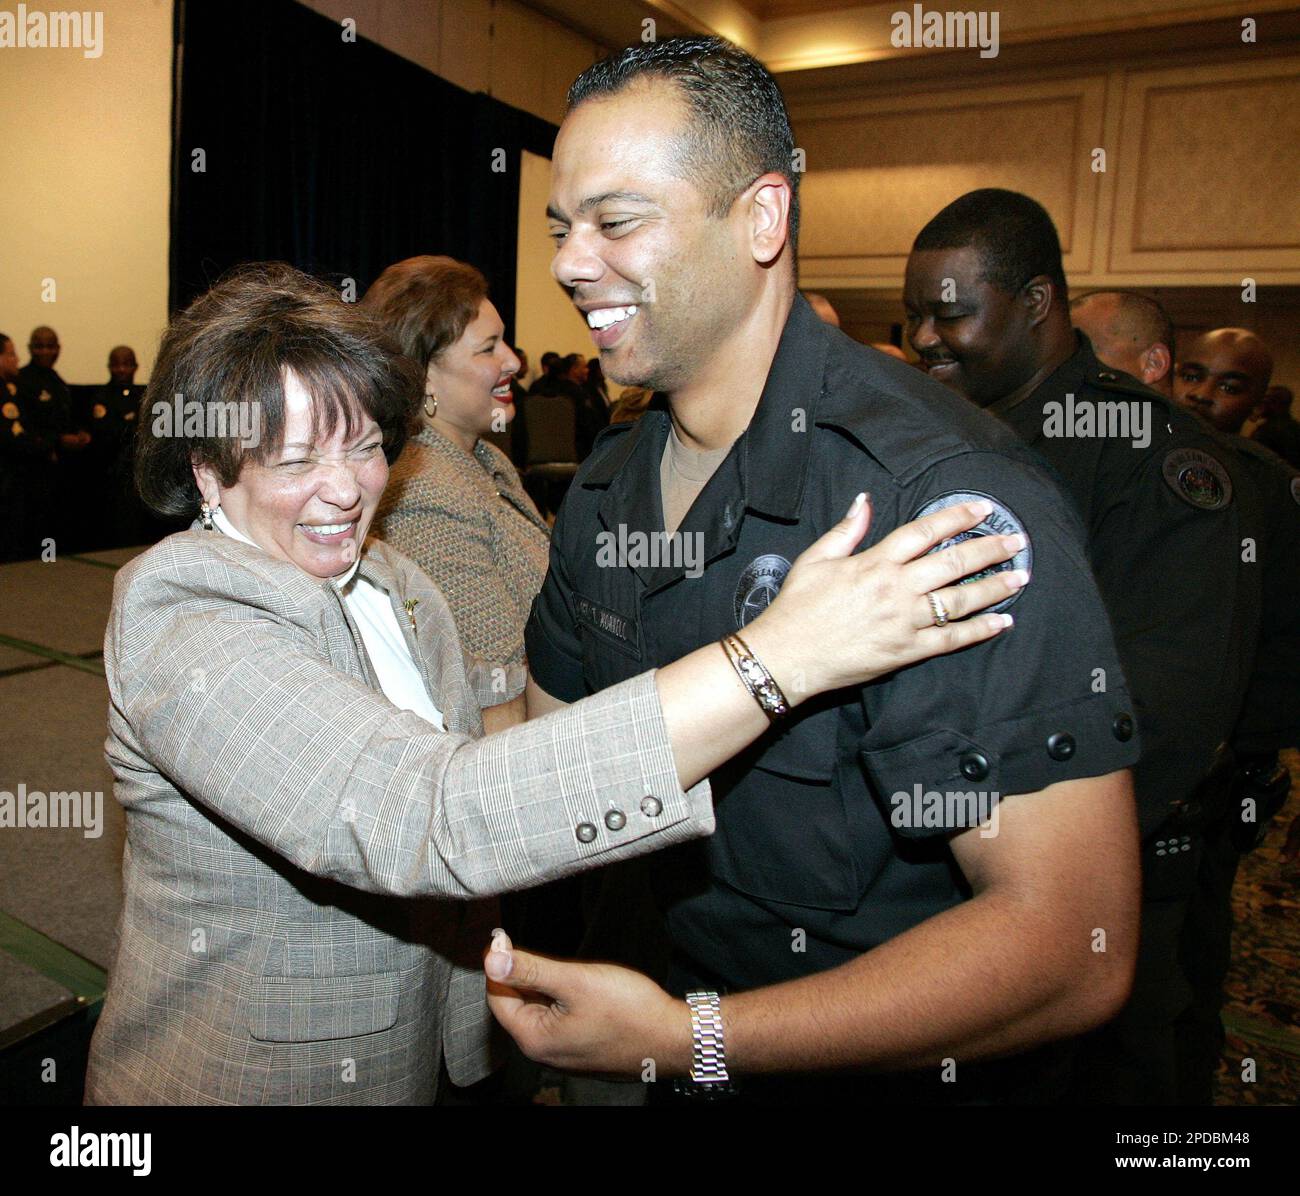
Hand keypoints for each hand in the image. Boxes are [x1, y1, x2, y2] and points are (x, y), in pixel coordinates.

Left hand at [484, 929, 689, 1078]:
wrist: (672, 1039)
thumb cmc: (628, 1009)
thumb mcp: (575, 981)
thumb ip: (530, 969)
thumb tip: (491, 959)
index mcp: (534, 1039)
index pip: (497, 998)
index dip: (497, 964)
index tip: (502, 936)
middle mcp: (544, 1052)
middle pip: (516, 1006)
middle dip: (517, 974)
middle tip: (518, 941)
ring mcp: (565, 1053)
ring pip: (539, 1012)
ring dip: (538, 985)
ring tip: (546, 959)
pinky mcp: (583, 1049)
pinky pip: (558, 1021)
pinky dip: (557, 999)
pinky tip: (572, 984)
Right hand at [743, 493, 1024, 702]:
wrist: (787, 656)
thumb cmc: (797, 607)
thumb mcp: (816, 559)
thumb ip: (847, 530)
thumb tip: (864, 500)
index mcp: (875, 562)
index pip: (925, 531)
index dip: (957, 516)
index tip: (983, 508)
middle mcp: (895, 588)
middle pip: (953, 562)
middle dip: (989, 549)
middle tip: (1017, 541)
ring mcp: (904, 621)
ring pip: (959, 600)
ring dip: (994, 587)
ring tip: (1020, 577)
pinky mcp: (907, 650)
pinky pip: (951, 639)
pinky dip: (980, 630)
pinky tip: (1003, 622)